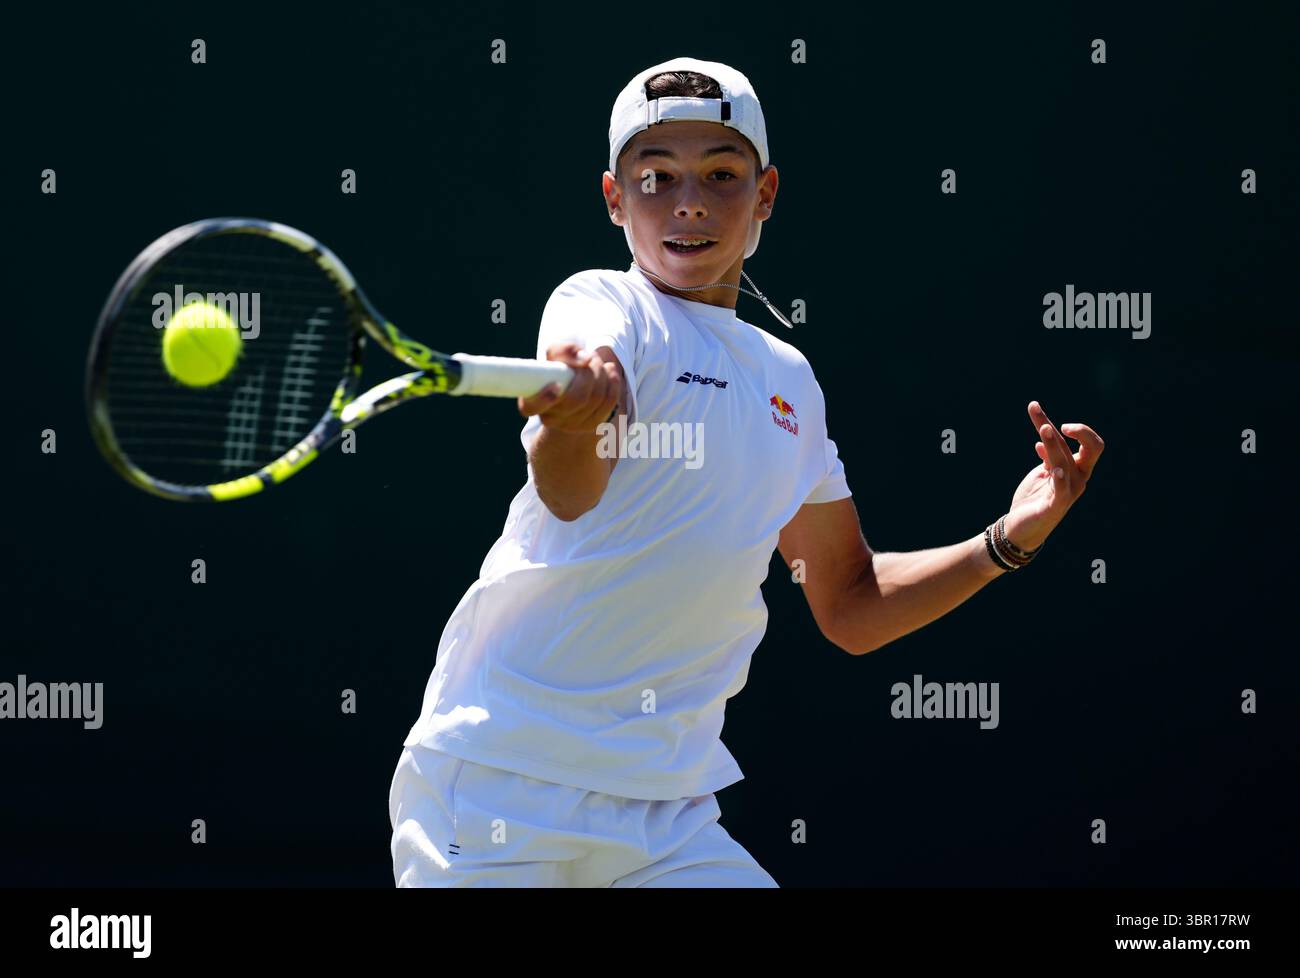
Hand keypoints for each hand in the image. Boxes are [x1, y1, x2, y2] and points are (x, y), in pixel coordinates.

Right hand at [517, 342, 621, 435]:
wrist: (572, 387)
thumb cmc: (559, 370)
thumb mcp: (555, 356)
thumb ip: (562, 351)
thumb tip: (585, 359)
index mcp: (532, 402)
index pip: (531, 407)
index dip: (544, 398)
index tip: (556, 385)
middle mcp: (550, 418)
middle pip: (576, 399)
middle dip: (588, 373)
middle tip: (591, 357)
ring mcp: (572, 425)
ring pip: (596, 398)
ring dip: (601, 373)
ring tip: (597, 361)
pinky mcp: (591, 425)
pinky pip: (610, 403)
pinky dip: (613, 382)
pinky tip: (609, 371)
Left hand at [1002, 401, 1104, 551]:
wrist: (1021, 527)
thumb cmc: (1034, 499)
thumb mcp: (1042, 472)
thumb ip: (1047, 455)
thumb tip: (1044, 436)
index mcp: (1077, 469)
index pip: (1088, 443)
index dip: (1079, 429)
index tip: (1045, 418)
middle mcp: (1078, 478)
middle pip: (1086, 449)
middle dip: (1077, 431)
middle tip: (1052, 420)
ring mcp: (1069, 492)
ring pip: (1065, 461)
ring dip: (1054, 444)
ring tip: (1043, 428)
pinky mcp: (1055, 506)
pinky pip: (1061, 490)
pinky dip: (1060, 478)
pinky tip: (1055, 470)